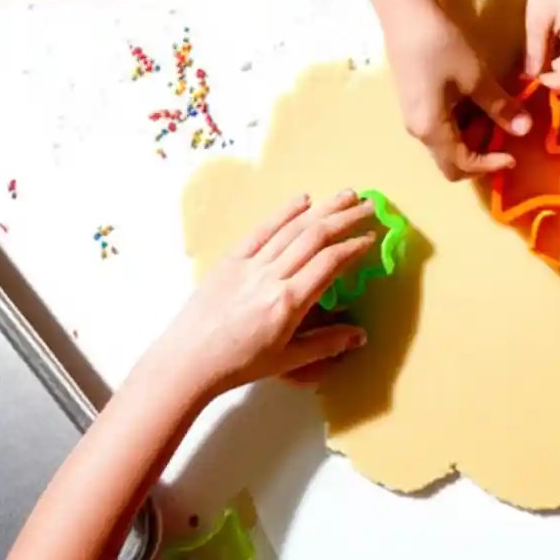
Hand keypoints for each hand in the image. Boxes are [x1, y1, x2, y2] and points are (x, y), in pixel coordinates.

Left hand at [151, 191, 377, 396]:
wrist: (188, 360)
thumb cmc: (239, 364)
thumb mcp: (287, 361)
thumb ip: (326, 344)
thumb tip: (360, 335)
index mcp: (288, 302)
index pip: (329, 264)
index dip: (353, 247)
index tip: (371, 237)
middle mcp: (271, 276)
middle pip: (314, 237)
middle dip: (344, 218)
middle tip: (368, 206)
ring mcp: (249, 264)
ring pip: (291, 229)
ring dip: (321, 209)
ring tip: (345, 195)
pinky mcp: (230, 260)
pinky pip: (261, 230)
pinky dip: (283, 212)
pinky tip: (302, 200)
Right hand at [388, 4, 531, 179]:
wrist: (405, 13)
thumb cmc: (440, 45)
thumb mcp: (475, 76)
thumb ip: (499, 106)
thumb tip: (525, 130)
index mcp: (431, 129)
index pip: (461, 165)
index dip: (489, 165)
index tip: (514, 157)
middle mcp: (418, 131)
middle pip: (450, 162)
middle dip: (479, 158)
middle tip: (505, 141)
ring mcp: (414, 117)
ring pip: (446, 145)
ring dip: (472, 141)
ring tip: (496, 120)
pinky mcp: (415, 103)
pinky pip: (441, 127)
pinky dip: (462, 127)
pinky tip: (477, 105)